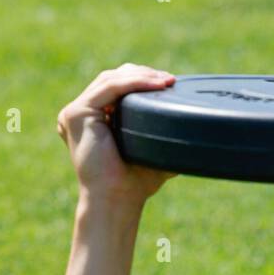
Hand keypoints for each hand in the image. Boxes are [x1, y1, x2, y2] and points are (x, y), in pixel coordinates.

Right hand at [57, 63, 178, 206]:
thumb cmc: (135, 182)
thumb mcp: (153, 150)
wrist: (117, 200)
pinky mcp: (76, 113)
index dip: (142, 78)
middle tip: (170, 79)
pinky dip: (134, 83)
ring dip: (141, 76)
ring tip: (166, 81)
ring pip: (111, 79)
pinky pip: (110, 88)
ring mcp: (75, 112)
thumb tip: (199, 128)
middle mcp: (81, 113)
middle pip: (112, 77)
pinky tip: (155, 85)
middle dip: (142, 74)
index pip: (116, 85)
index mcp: (93, 119)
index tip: (169, 82)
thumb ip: (164, 135)